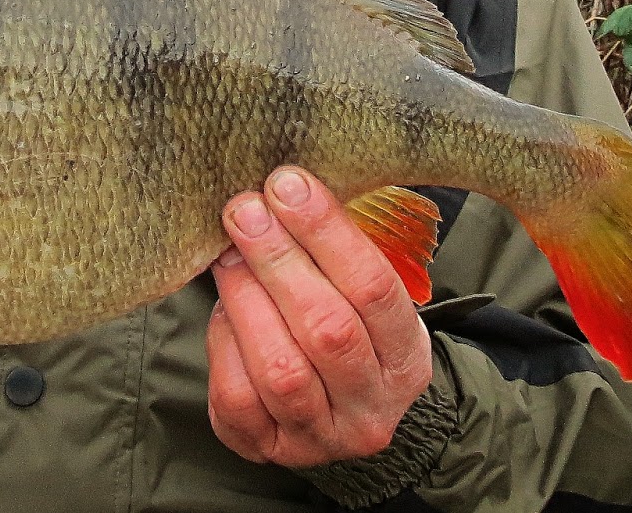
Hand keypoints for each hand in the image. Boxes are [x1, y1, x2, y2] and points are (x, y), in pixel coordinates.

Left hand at [206, 166, 431, 468]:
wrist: (339, 411)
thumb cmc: (347, 326)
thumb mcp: (361, 291)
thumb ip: (333, 248)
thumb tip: (281, 182)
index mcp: (406, 356)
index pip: (375, 287)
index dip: (327, 231)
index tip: (287, 183)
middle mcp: (371, 405)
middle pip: (327, 329)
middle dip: (279, 259)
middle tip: (244, 209)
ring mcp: (321, 436)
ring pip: (281, 369)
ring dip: (247, 298)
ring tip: (227, 252)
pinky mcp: (268, 449)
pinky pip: (239, 398)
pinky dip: (225, 343)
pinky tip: (224, 307)